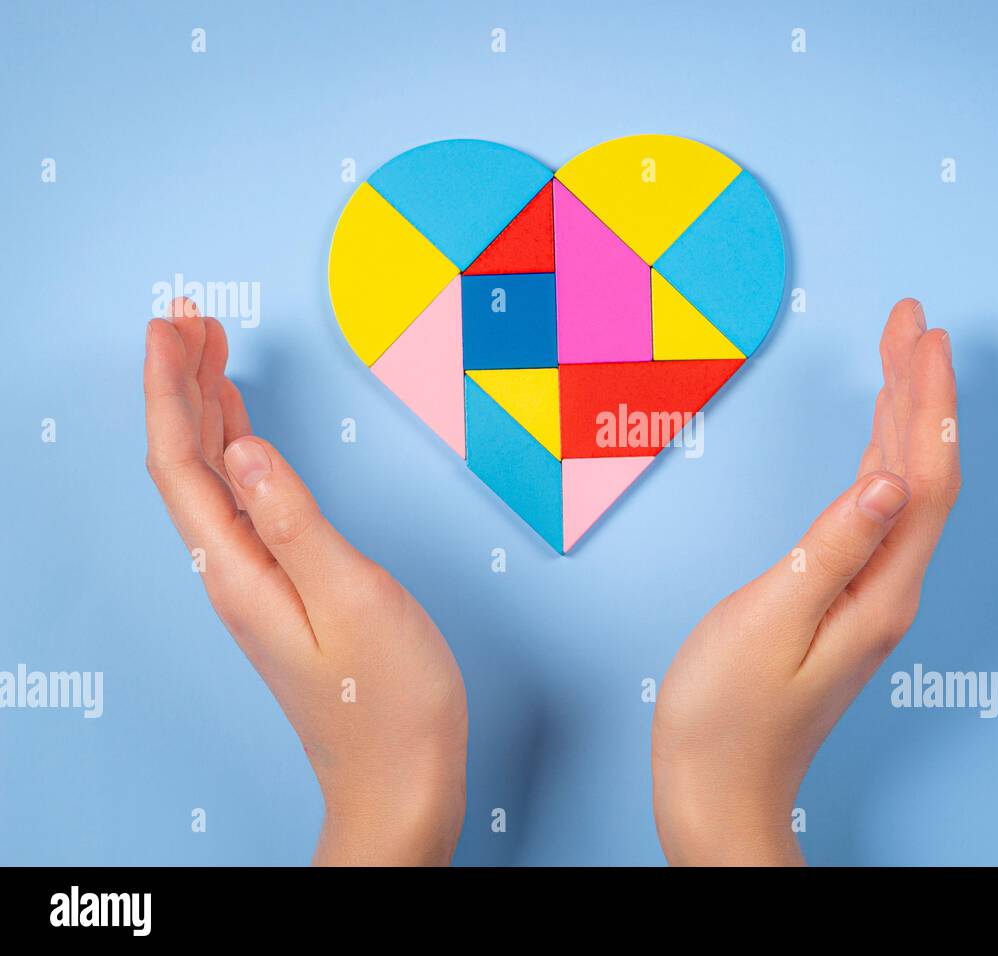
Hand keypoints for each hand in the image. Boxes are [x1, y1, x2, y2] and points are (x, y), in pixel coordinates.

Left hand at [144, 299, 467, 865]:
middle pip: (188, 463)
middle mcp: (235, 575)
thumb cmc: (389, 700)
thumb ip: (296, 519)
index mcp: (240, 572)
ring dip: (207, 414)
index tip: (172, 325)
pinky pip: (243, 505)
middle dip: (181, 385)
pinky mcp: (284, 592)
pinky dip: (240, 455)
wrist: (399, 781)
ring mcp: (257, 585)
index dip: (171, 388)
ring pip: (214, 481)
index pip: (183, 462)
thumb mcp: (353, 597)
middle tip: (188, 318)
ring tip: (210, 355)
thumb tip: (246, 448)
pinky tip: (246, 437)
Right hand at [651, 298, 959, 864]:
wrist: (716, 791)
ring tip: (899, 357)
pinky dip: (878, 463)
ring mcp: (867, 596)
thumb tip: (891, 479)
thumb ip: (832, 546)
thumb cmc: (727, 716)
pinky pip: (875, 514)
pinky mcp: (841, 601)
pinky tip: (875, 443)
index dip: (927, 402)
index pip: (924, 477)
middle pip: (922, 473)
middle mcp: (887, 590)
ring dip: (903, 421)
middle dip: (920, 392)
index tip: (923, 334)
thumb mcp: (771, 620)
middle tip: (911, 321)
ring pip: (902, 490)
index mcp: (880, 591)